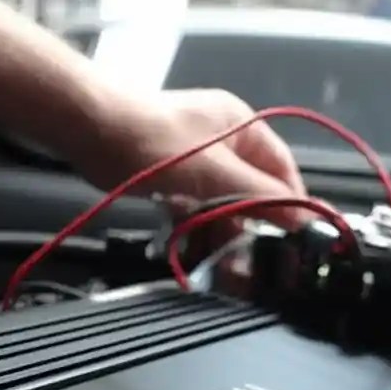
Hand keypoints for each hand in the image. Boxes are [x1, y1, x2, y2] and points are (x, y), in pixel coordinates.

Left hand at [71, 88, 308, 252]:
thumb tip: (304, 216)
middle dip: (249, 226)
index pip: (283, 172)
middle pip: (251, 190)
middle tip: (248, 262)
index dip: (291, 207)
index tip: (294, 242)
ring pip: (220, 200)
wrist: (86, 126)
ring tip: (219, 263)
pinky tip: (190, 248)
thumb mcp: (214, 173)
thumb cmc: (152, 143)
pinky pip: (192, 203)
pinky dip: (194, 224)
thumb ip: (261, 196)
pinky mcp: (167, 172)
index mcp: (243, 128)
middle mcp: (223, 139)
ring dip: (219, 230)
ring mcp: (194, 156)